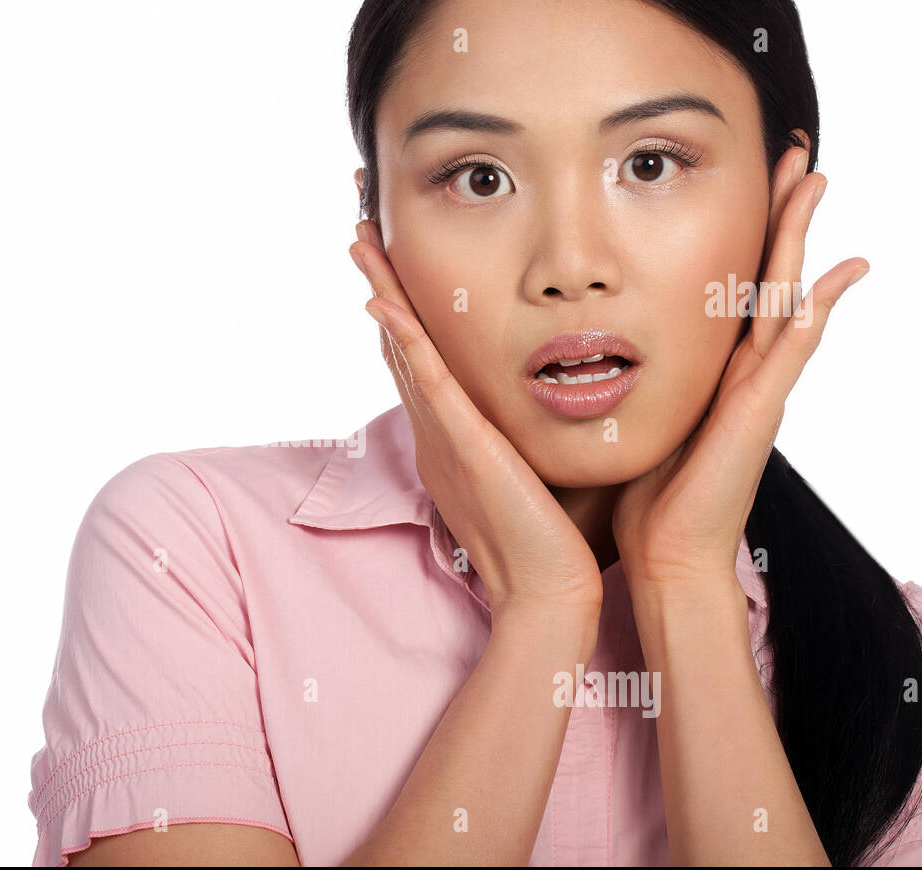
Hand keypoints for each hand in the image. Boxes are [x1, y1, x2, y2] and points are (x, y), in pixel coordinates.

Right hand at [349, 219, 602, 625]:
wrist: (548, 592)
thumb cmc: (551, 539)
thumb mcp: (536, 468)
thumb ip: (533, 429)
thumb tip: (561, 395)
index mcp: (453, 435)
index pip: (422, 357)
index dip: (403, 306)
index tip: (395, 259)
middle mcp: (436, 430)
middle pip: (400, 341)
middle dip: (380, 282)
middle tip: (361, 226)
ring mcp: (442, 438)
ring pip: (403, 350)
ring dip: (381, 292)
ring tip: (360, 240)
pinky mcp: (460, 447)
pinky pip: (426, 385)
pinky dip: (404, 342)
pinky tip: (385, 304)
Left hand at [611, 145, 868, 590]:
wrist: (668, 555)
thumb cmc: (648, 499)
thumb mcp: (638, 425)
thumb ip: (634, 388)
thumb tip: (596, 359)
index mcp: (714, 374)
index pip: (732, 290)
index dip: (743, 237)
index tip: (745, 184)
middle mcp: (744, 374)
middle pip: (769, 277)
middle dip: (782, 216)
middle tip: (797, 155)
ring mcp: (759, 391)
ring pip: (788, 296)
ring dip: (802, 238)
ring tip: (816, 180)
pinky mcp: (761, 413)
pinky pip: (795, 350)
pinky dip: (820, 309)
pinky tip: (843, 270)